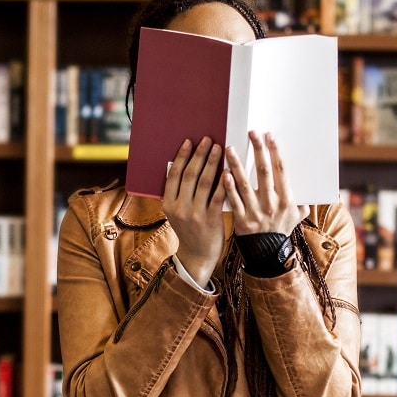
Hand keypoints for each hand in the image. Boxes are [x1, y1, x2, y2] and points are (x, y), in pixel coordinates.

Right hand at [163, 136, 226, 286]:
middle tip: (207, 140)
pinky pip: (218, 196)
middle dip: (199, 154)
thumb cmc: (189, 230)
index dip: (182, 156)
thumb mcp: (176, 213)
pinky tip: (229, 169)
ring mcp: (195, 214)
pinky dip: (223, 182)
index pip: (174, 174)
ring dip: (212, 162)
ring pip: (204, 182)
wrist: (197, 256)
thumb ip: (178, 193)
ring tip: (219, 148)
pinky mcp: (210, 220)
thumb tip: (182, 166)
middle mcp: (179, 208)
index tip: (189, 142)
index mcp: (168, 204)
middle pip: (189, 175)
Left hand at [223, 130, 309, 235]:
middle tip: (251, 133)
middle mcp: (272, 204)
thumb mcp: (297, 216)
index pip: (281, 171)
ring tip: (230, 148)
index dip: (275, 152)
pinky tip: (223, 173)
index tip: (269, 136)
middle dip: (258, 150)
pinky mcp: (241, 220)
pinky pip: (233, 201)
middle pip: (264, 172)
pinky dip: (228, 187)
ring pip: (245, 184)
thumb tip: (310, 185)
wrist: (268, 254)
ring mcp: (255, 212)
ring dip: (237, 165)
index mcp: (287, 200)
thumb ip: (303, 201)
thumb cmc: (281, 231)